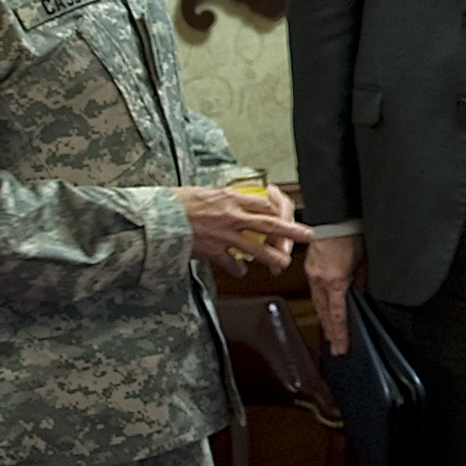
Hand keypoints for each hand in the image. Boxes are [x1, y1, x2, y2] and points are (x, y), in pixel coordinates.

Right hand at [171, 185, 314, 277]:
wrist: (159, 218)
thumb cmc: (178, 202)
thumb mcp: (205, 192)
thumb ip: (223, 199)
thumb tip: (234, 201)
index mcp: (231, 198)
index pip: (264, 204)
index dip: (278, 211)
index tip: (287, 216)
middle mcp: (232, 216)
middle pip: (268, 224)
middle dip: (290, 231)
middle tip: (306, 236)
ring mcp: (224, 235)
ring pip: (255, 248)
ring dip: (271, 257)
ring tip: (283, 264)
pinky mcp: (213, 251)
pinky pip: (231, 263)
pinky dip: (238, 268)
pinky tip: (242, 272)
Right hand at [305, 234, 364, 354]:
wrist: (335, 218)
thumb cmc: (350, 234)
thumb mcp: (364, 260)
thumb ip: (362, 279)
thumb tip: (362, 292)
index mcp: (336, 280)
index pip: (337, 315)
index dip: (340, 333)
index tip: (341, 346)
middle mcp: (321, 280)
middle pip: (324, 314)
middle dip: (331, 332)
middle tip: (336, 348)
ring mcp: (313, 274)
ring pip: (317, 304)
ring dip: (324, 320)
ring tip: (331, 333)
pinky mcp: (310, 267)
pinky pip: (314, 291)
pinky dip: (320, 303)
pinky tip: (324, 309)